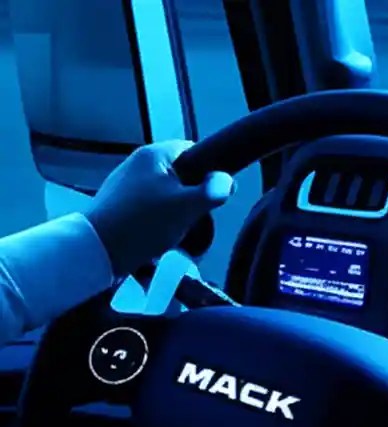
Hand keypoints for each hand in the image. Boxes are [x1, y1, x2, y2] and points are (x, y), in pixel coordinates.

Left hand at [85, 140, 234, 276]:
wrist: (97, 250)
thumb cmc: (143, 223)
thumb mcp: (186, 207)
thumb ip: (212, 191)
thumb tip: (227, 181)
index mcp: (153, 154)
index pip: (193, 150)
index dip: (208, 170)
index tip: (213, 194)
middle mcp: (137, 163)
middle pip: (180, 175)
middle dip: (192, 197)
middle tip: (196, 218)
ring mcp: (124, 184)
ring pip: (166, 194)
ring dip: (176, 213)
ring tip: (177, 233)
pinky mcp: (117, 204)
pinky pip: (149, 208)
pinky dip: (158, 221)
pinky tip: (157, 238)